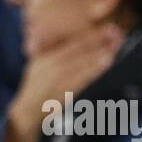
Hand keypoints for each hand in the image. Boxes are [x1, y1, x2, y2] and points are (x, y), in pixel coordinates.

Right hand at [5, 24, 124, 141]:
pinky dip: (94, 68)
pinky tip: (106, 61)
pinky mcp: (62, 91)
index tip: (107, 28)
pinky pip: (82, 76)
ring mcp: (55, 77)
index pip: (71, 42)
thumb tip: (52, 34)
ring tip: (115, 45)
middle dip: (98, 38)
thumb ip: (45, 48)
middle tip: (116, 32)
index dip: (90, 34)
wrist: (25, 114)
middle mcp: (50, 64)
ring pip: (81, 61)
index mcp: (45, 56)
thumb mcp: (36, 65)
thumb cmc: (34, 90)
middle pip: (78, 48)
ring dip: (99, 51)